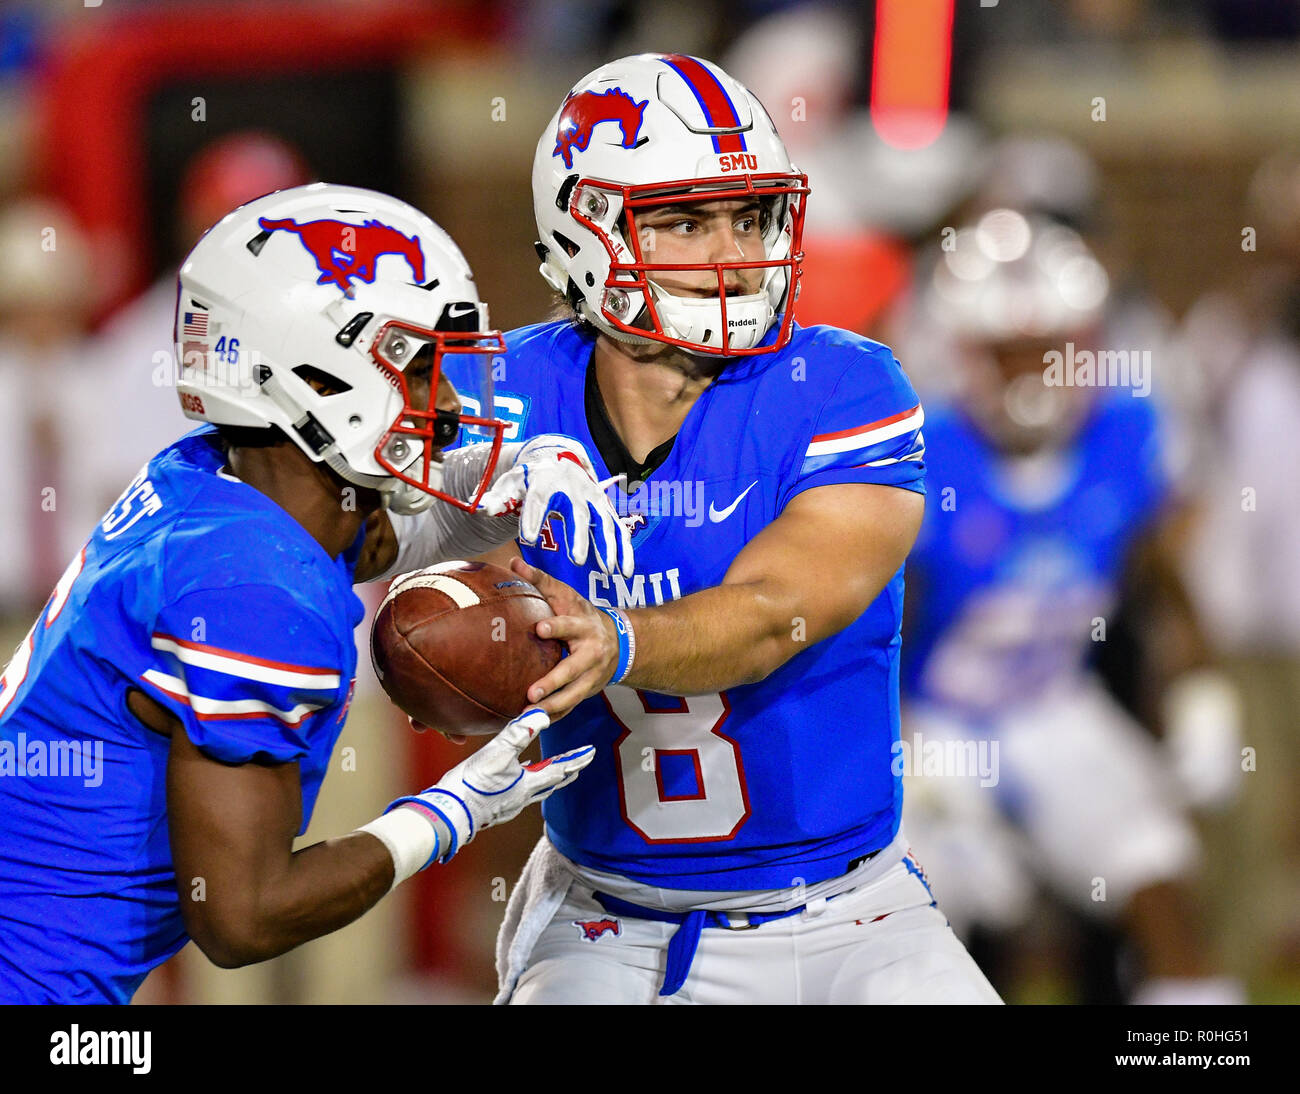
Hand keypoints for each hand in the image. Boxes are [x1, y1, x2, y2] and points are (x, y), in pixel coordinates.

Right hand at [391, 708, 593, 860]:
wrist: (448, 814)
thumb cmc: (471, 782)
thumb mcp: (496, 752)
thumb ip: (519, 733)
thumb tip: (543, 715)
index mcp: (528, 785)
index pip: (560, 770)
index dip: (576, 759)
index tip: (591, 752)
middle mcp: (522, 799)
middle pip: (552, 783)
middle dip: (566, 772)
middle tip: (578, 765)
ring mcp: (508, 807)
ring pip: (535, 791)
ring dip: (546, 779)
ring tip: (550, 770)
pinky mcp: (494, 810)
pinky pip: (518, 795)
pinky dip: (524, 785)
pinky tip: (514, 779)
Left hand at [477, 434, 633, 577]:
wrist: (559, 462)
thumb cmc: (531, 480)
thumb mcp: (511, 483)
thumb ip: (498, 498)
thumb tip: (484, 508)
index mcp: (545, 482)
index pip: (538, 499)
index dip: (533, 516)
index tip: (528, 538)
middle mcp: (574, 489)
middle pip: (577, 513)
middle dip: (579, 536)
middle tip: (576, 560)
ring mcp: (594, 499)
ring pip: (604, 522)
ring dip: (607, 546)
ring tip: (606, 569)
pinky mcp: (607, 510)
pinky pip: (618, 530)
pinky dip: (624, 550)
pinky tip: (624, 572)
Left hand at [511, 558, 621, 719]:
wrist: (619, 641)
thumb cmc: (582, 615)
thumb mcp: (567, 596)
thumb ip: (541, 581)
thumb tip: (513, 562)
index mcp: (584, 626)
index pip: (569, 625)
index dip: (556, 627)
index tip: (540, 628)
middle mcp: (590, 654)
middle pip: (572, 669)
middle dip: (553, 681)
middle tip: (531, 691)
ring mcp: (590, 676)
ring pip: (572, 695)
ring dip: (551, 707)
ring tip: (528, 715)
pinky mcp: (587, 692)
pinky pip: (570, 708)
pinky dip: (554, 717)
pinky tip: (534, 724)